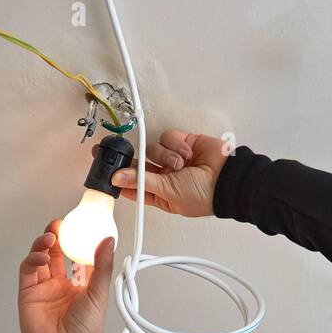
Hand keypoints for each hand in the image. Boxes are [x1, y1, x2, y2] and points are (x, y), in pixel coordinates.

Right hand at [18, 219, 113, 332]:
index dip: (80, 242)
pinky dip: (33, 258)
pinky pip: (28, 269)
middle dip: (57, 238)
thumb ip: (102, 267)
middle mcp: (62, 287)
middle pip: (57, 254)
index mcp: (82, 288)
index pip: (80, 258)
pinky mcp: (29, 292)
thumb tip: (108, 242)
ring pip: (41, 258)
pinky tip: (42, 254)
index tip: (82, 226)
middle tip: (59, 224)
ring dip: (44, 244)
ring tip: (51, 235)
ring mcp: (44, 289)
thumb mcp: (100, 295)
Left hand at [94, 129, 229, 217]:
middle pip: (138, 164)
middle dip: (128, 159)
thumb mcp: (168, 193)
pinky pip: (167, 137)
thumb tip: (118, 177)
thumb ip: (141, 182)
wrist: (228, 178)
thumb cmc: (204, 195)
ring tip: (180, 163)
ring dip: (165, 155)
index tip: (103, 169)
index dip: (119, 177)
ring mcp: (173, 159)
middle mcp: (165, 176)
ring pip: (152, 149)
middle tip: (111, 151)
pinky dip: (176, 145)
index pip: (133, 185)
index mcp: (160, 194)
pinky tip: (187, 153)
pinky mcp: (181, 143)